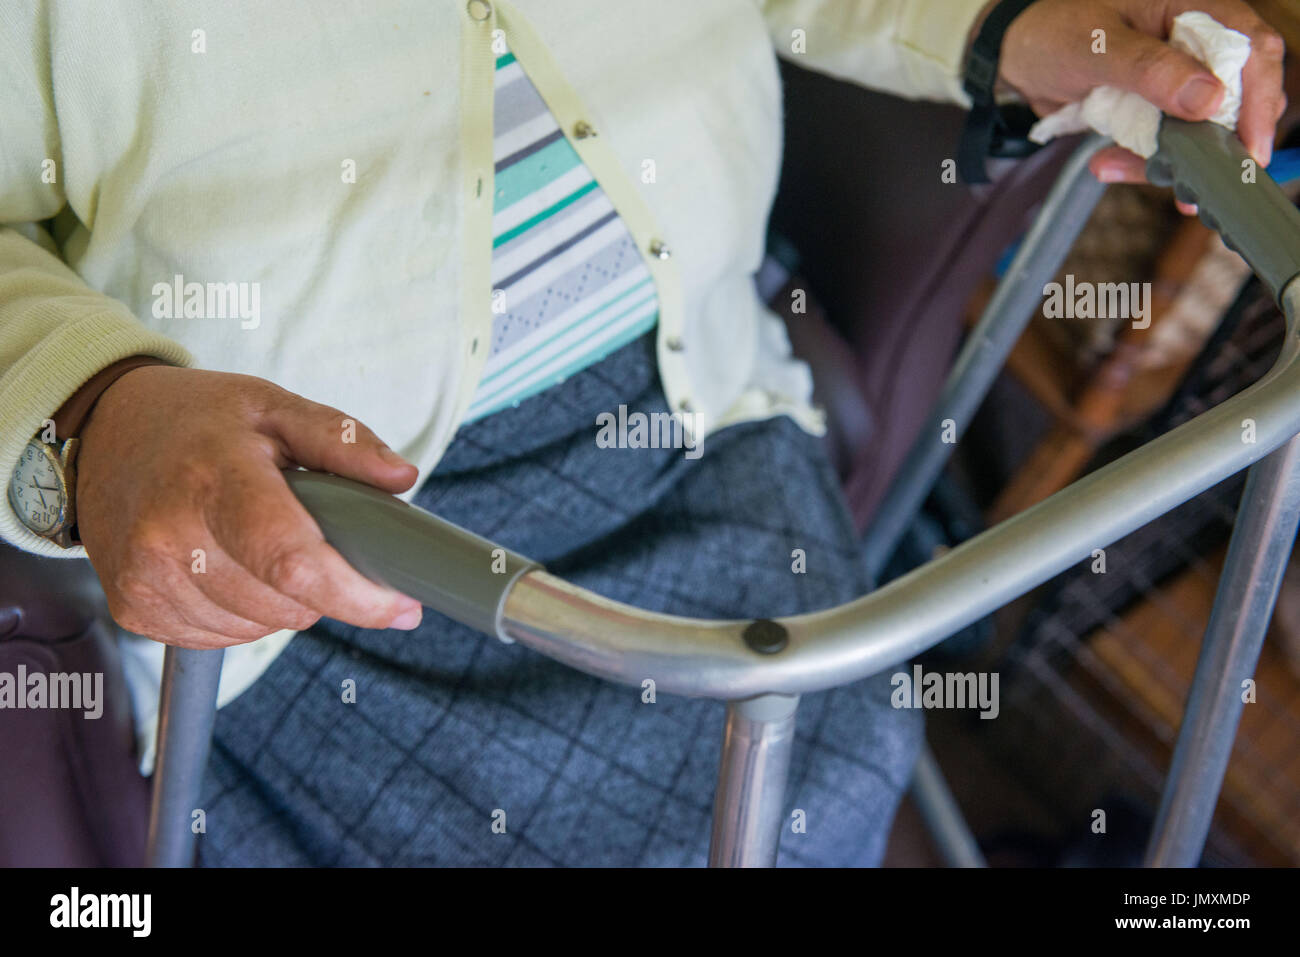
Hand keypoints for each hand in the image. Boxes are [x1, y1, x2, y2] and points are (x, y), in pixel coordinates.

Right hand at [76, 365, 424, 647]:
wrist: (105, 429)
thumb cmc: (199, 420)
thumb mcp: (275, 408)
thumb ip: (343, 442)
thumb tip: (402, 477)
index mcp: (215, 480)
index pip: (292, 561)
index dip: (355, 596)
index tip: (401, 608)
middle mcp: (169, 536)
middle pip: (282, 605)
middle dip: (323, 590)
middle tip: (318, 543)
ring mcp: (146, 577)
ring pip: (256, 628)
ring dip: (282, 603)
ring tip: (262, 544)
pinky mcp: (133, 607)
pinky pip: (218, 637)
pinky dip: (243, 614)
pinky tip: (231, 566)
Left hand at [993, 0, 1285, 204]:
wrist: (1011, 57)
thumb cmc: (1053, 31)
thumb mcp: (1099, 47)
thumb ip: (1151, 70)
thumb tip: (1209, 100)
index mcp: (1193, 8)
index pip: (1252, 49)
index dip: (1259, 99)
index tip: (1248, 147)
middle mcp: (1193, 44)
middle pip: (1235, 97)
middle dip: (1216, 144)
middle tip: (1195, 185)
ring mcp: (1174, 80)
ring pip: (1198, 129)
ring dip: (1170, 161)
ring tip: (1118, 170)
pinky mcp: (1152, 109)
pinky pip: (1163, 143)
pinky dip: (1139, 162)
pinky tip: (1105, 165)